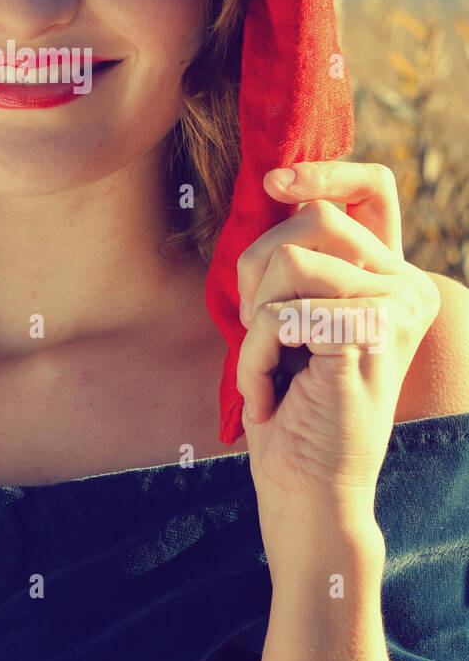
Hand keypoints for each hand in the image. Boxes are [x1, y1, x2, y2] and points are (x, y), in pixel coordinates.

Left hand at [235, 161, 439, 518]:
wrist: (306, 489)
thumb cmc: (291, 406)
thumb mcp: (291, 317)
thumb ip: (297, 258)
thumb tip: (275, 185)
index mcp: (390, 277)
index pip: (372, 187)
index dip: (324, 171)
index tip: (273, 182)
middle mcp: (406, 287)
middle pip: (313, 217)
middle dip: (257, 269)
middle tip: (257, 330)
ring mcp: (394, 310)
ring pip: (288, 259)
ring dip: (253, 321)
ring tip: (267, 369)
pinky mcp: (368, 337)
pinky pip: (278, 313)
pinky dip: (253, 356)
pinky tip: (271, 396)